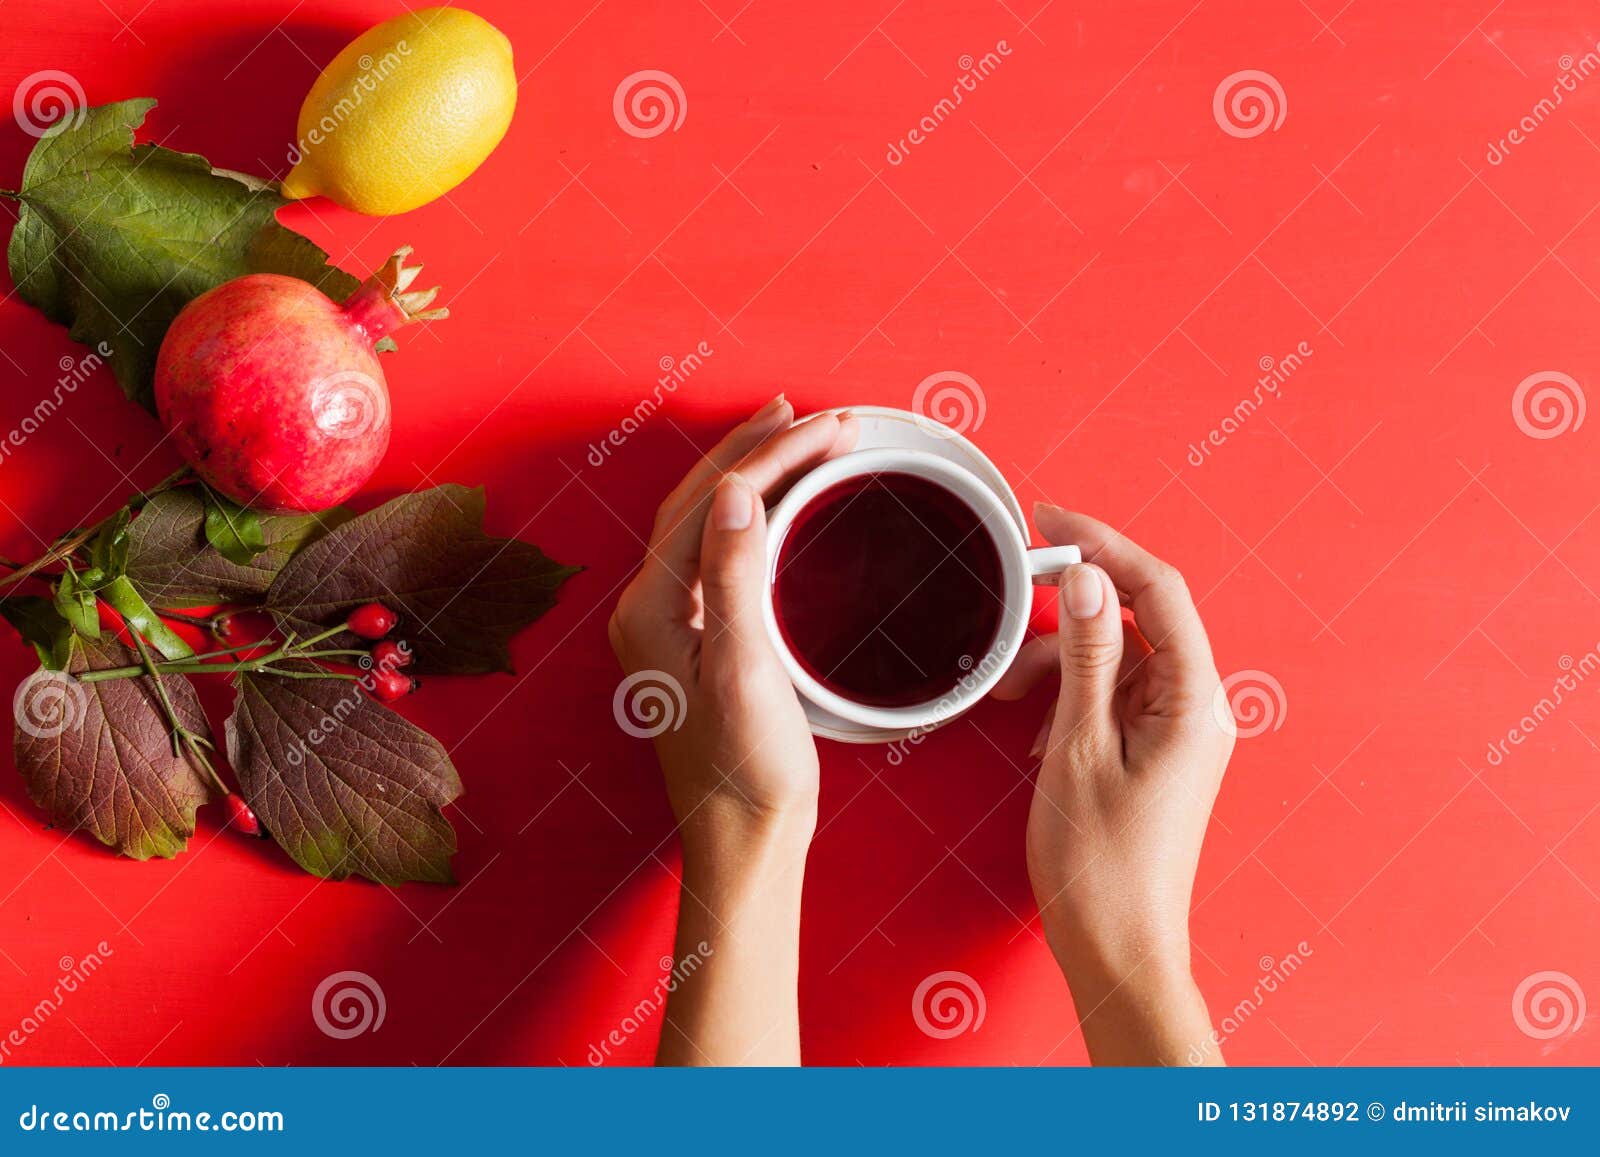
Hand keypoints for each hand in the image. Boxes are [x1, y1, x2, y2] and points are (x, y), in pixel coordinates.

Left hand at [608, 398, 857, 1064]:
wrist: (742, 841)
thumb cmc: (745, 775)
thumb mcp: (745, 673)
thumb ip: (733, 581)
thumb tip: (733, 494)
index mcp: (651, 610)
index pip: (711, 502)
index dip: (770, 454)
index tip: (826, 426)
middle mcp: (649, 610)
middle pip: (698, 501)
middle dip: (755, 448)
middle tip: (810, 414)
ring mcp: (670, 626)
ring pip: (705, 522)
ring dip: (750, 475)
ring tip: (793, 439)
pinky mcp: (696, 643)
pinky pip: (719, 555)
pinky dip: (752, 517)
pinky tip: (776, 510)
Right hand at [992, 505, 1231, 1064]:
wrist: (1117, 947)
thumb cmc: (1101, 865)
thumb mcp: (1078, 746)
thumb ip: (1084, 657)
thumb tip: (1086, 579)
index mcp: (1194, 702)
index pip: (1158, 589)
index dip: (1104, 544)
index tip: (1050, 521)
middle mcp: (1196, 708)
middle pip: (1136, 619)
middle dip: (1070, 611)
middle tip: (1016, 603)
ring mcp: (1176, 730)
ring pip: (1116, 658)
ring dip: (1060, 662)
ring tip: (1010, 695)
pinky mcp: (1153, 751)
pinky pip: (1111, 695)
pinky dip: (1069, 696)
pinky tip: (1035, 726)